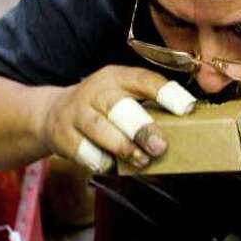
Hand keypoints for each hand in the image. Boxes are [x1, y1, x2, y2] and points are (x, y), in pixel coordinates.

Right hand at [36, 65, 194, 172]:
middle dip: (142, 129)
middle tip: (160, 147)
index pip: (144, 80)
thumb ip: (149, 107)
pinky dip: (102, 162)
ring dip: (124, 149)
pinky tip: (111, 163)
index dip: (167, 94)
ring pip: (101, 131)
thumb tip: (189, 127)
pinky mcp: (62, 136)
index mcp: (117, 77)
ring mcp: (76, 113)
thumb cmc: (103, 108)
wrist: (51, 113)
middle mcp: (96, 91)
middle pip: (119, 108)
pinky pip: (85, 152)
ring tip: (141, 160)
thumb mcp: (123, 95)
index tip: (187, 108)